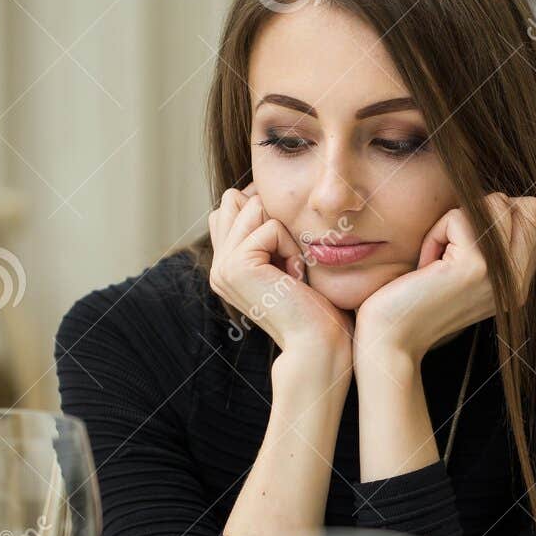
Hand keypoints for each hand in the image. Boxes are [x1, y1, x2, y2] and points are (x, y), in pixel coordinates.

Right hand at [207, 185, 352, 369]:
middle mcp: (218, 266)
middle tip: (290, 259)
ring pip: (253, 207)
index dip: (265, 212)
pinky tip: (295, 278)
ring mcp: (222, 267)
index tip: (289, 251)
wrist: (318, 343)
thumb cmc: (316, 306)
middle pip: (236, 199)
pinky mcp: (236, 266)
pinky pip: (270, 227)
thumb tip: (258, 192)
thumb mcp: (286, 260)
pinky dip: (291, 247)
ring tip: (293, 269)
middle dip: (271, 216)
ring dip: (284, 232)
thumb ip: (266, 232)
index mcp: (226, 265)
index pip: (232, 206)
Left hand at [354, 193, 535, 360]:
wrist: (392, 338)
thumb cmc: (416, 298)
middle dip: (479, 214)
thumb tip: (503, 199)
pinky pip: (458, 217)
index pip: (532, 216)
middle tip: (451, 251)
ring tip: (438, 259)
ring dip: (455, 223)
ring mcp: (502, 275)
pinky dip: (435, 234)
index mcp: (520, 282)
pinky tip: (426, 267)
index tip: (463, 248)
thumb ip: (491, 241)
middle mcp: (519, 282)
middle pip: (524, 205)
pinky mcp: (476, 267)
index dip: (494, 215)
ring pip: (494, 204)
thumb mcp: (464, 267)